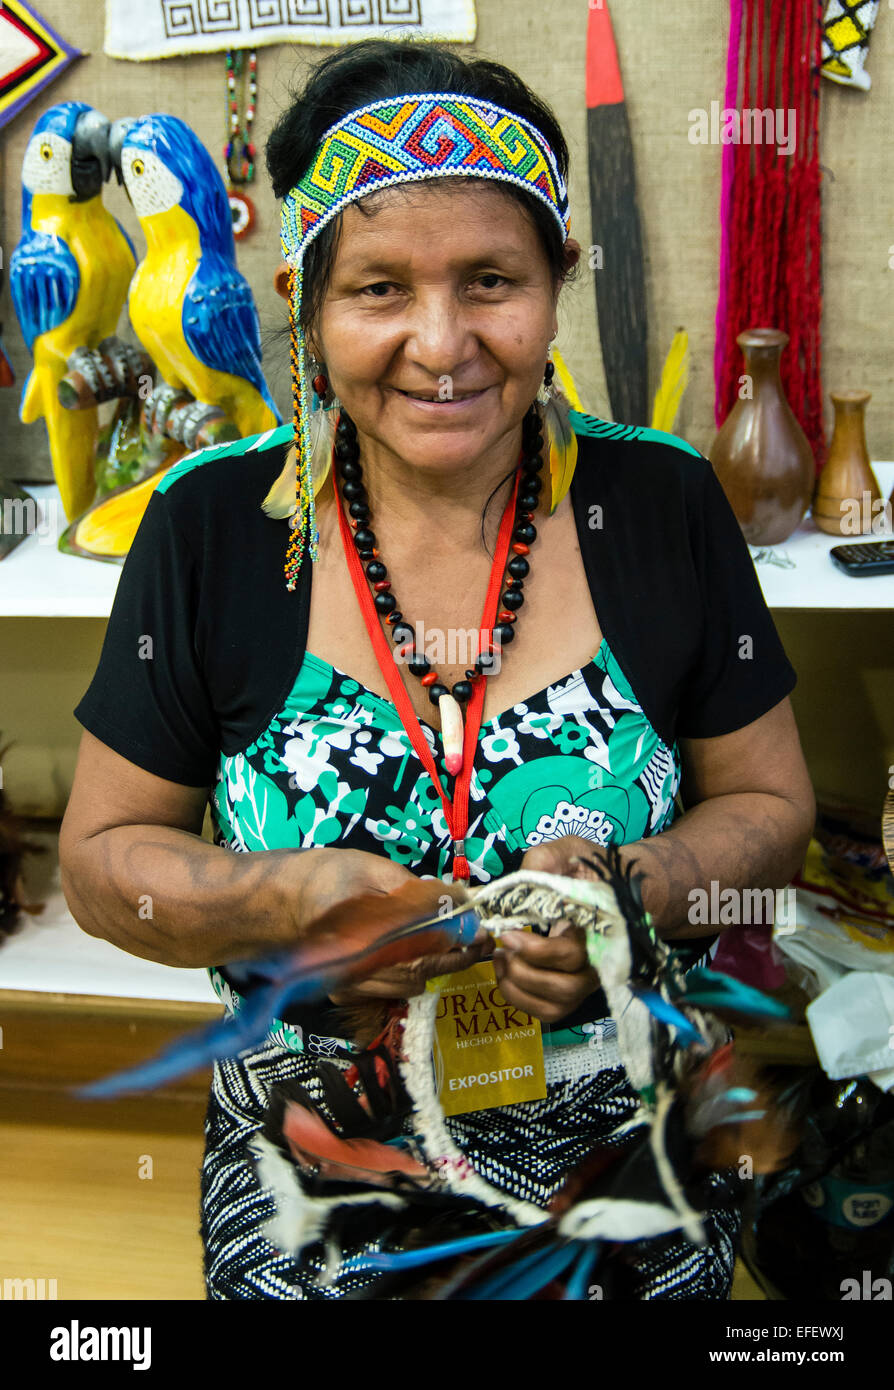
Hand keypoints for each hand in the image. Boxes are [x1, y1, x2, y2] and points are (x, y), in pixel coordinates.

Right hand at [291, 854, 488, 1002]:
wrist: (274, 901)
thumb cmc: (322, 877)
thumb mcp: (370, 869)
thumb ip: (415, 890)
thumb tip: (458, 901)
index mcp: (364, 933)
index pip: (427, 941)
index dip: (460, 935)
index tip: (482, 928)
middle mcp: (357, 967)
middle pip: (423, 968)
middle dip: (456, 954)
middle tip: (480, 937)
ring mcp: (350, 984)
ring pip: (412, 983)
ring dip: (437, 964)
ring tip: (454, 942)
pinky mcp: (346, 991)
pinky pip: (393, 988)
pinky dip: (412, 972)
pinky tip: (417, 952)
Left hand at [487, 836, 607, 1022]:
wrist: (611, 887)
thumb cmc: (589, 869)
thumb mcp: (569, 851)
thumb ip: (545, 860)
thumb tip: (520, 881)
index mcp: (599, 930)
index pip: (572, 955)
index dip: (537, 951)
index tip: (509, 933)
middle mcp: (597, 963)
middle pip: (564, 988)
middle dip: (524, 971)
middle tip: (502, 947)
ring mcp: (586, 981)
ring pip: (555, 1006)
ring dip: (518, 987)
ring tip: (500, 958)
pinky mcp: (571, 991)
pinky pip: (547, 1012)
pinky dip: (519, 999)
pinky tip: (505, 972)